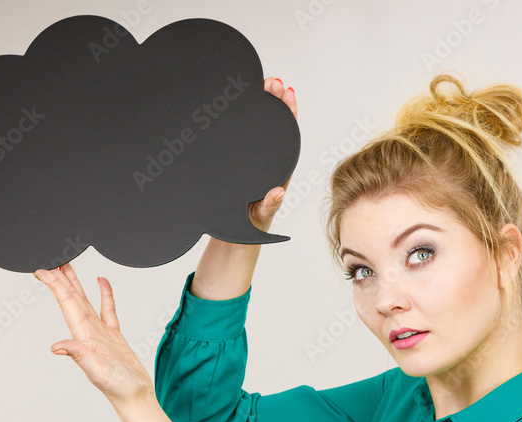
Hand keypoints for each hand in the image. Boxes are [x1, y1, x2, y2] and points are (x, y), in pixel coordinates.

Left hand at [34, 262, 150, 406]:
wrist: (135, 396)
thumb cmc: (118, 387)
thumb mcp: (96, 370)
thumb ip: (78, 355)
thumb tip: (56, 347)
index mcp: (82, 335)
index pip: (66, 303)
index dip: (54, 285)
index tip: (42, 269)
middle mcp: (87, 331)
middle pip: (70, 297)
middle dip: (60, 277)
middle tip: (51, 257)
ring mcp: (100, 332)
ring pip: (84, 300)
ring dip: (75, 283)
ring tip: (67, 264)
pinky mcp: (114, 335)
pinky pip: (107, 309)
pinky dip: (104, 294)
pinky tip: (101, 282)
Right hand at [250, 77, 298, 231]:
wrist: (233, 240)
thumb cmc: (248, 229)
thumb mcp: (258, 218)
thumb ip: (267, 207)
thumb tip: (278, 193)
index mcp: (277, 172)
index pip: (287, 137)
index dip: (288, 114)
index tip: (288, 93)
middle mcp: (268, 164)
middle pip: (275, 127)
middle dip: (275, 102)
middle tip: (273, 81)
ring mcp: (253, 164)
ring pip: (260, 129)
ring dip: (261, 106)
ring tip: (264, 82)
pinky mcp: (238, 166)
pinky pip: (243, 138)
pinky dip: (243, 120)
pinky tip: (240, 103)